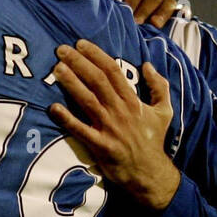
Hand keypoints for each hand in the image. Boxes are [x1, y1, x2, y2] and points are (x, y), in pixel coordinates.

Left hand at [47, 40, 180, 208]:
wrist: (150, 173)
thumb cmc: (153, 140)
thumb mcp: (164, 111)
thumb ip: (159, 86)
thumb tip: (147, 64)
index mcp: (133, 101)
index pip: (113, 71)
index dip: (96, 55)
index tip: (80, 44)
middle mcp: (120, 111)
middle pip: (97, 81)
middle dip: (79, 63)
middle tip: (61, 49)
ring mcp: (109, 128)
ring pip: (88, 100)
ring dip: (71, 83)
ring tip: (56, 69)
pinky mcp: (100, 145)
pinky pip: (80, 130)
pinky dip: (66, 118)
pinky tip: (52, 107)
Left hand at [112, 0, 180, 26]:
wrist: (113, 15)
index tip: (127, 8)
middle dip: (145, 8)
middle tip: (136, 21)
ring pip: (169, 2)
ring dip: (161, 14)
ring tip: (153, 24)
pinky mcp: (173, 11)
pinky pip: (181, 11)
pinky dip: (182, 15)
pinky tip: (177, 21)